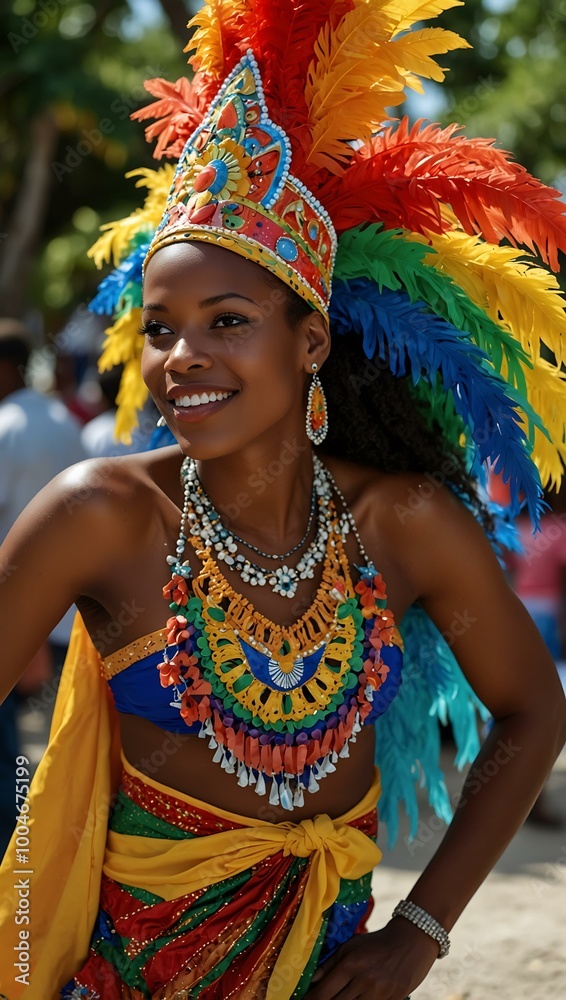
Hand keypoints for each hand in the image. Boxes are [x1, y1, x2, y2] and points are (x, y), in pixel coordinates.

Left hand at [304, 917, 439, 998]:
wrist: (411, 941)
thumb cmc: (376, 943)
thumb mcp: (350, 947)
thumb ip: (329, 965)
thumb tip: (310, 981)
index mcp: (350, 964)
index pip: (322, 993)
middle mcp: (363, 980)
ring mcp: (379, 994)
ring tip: (340, 996)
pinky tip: (357, 997)